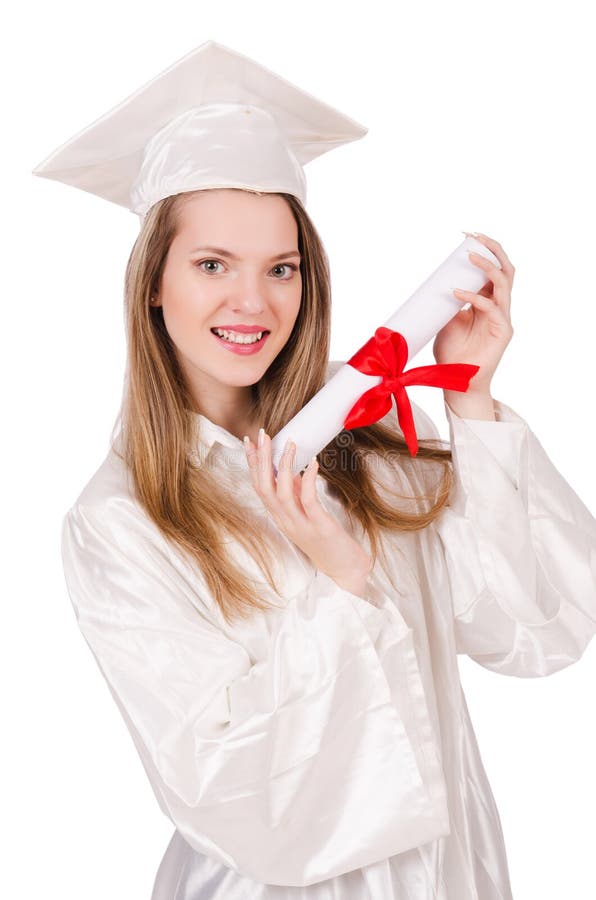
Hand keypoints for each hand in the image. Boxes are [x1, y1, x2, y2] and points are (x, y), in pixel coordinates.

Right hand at [244, 430, 372, 595]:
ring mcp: (300, 526)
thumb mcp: (308, 515)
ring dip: (284, 466)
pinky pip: (309, 501)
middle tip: (262, 435)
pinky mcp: (319, 528)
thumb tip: (295, 471)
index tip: (249, 442)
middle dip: (261, 460)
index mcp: (279, 518)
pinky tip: (313, 463)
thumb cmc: (328, 542)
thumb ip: (298, 496)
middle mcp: (285, 522)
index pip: (259, 487)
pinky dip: (309, 479)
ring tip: (289, 443)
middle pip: (264, 488)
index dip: (252, 464)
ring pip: (282, 493)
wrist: (346, 571)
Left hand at [433, 232, 514, 397]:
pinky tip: (456, 293)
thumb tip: (436, 283)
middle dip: (493, 249)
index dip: (483, 251)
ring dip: (487, 267)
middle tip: (475, 236)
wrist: (457, 381)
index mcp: (487, 302)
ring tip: (470, 257)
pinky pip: (491, 308)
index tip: (466, 236)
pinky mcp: (503, 331)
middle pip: (506, 269)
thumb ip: (447, 303)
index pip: (492, 270)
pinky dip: (474, 297)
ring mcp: (503, 318)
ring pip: (504, 283)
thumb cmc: (451, 353)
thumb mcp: (445, 320)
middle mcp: (499, 307)